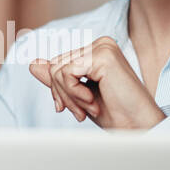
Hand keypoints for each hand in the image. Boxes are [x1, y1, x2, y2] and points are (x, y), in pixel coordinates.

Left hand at [29, 36, 166, 129]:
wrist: (137, 126)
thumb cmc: (115, 114)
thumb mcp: (78, 95)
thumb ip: (59, 79)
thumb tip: (32, 64)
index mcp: (97, 49)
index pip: (58, 63)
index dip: (58, 90)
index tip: (68, 109)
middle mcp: (101, 43)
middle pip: (55, 65)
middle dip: (62, 94)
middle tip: (80, 114)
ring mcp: (103, 47)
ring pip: (57, 69)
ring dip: (69, 97)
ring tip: (88, 110)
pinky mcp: (103, 56)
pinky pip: (66, 73)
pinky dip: (73, 94)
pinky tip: (92, 104)